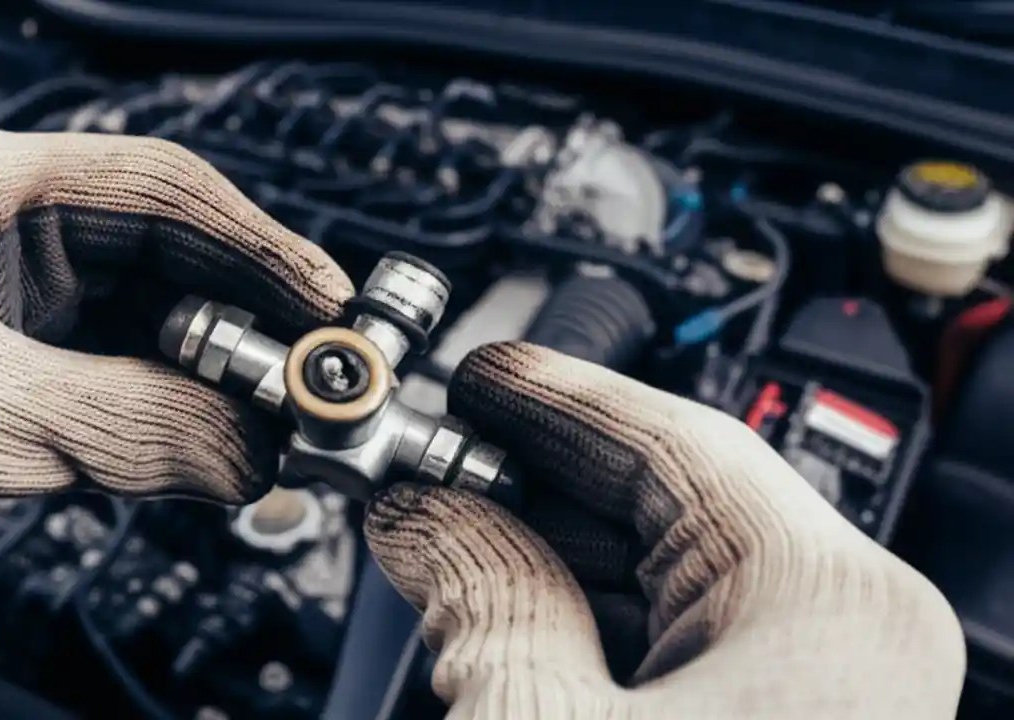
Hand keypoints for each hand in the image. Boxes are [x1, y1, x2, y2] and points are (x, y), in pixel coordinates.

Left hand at [0, 119, 351, 582]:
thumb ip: (122, 425)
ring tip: (267, 429)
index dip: (259, 242)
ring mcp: (7, 312)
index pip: (163, 188)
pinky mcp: (4, 380)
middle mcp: (3, 238)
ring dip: (207, 384)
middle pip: (167, 260)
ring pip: (146, 333)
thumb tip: (244, 448)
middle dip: (242, 323)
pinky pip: (114, 392)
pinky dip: (163, 427)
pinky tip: (203, 456)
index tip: (325, 300)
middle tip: (310, 379)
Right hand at [366, 342, 963, 718]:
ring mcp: (823, 696)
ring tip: (445, 542)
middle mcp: (847, 644)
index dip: (555, 396)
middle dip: (531, 483)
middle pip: (666, 507)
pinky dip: (582, 633)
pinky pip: (673, 654)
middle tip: (431, 463)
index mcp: (831, 610)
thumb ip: (483, 598)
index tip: (480, 374)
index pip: (674, 440)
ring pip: (664, 587)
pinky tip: (504, 624)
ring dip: (545, 563)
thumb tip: (429, 514)